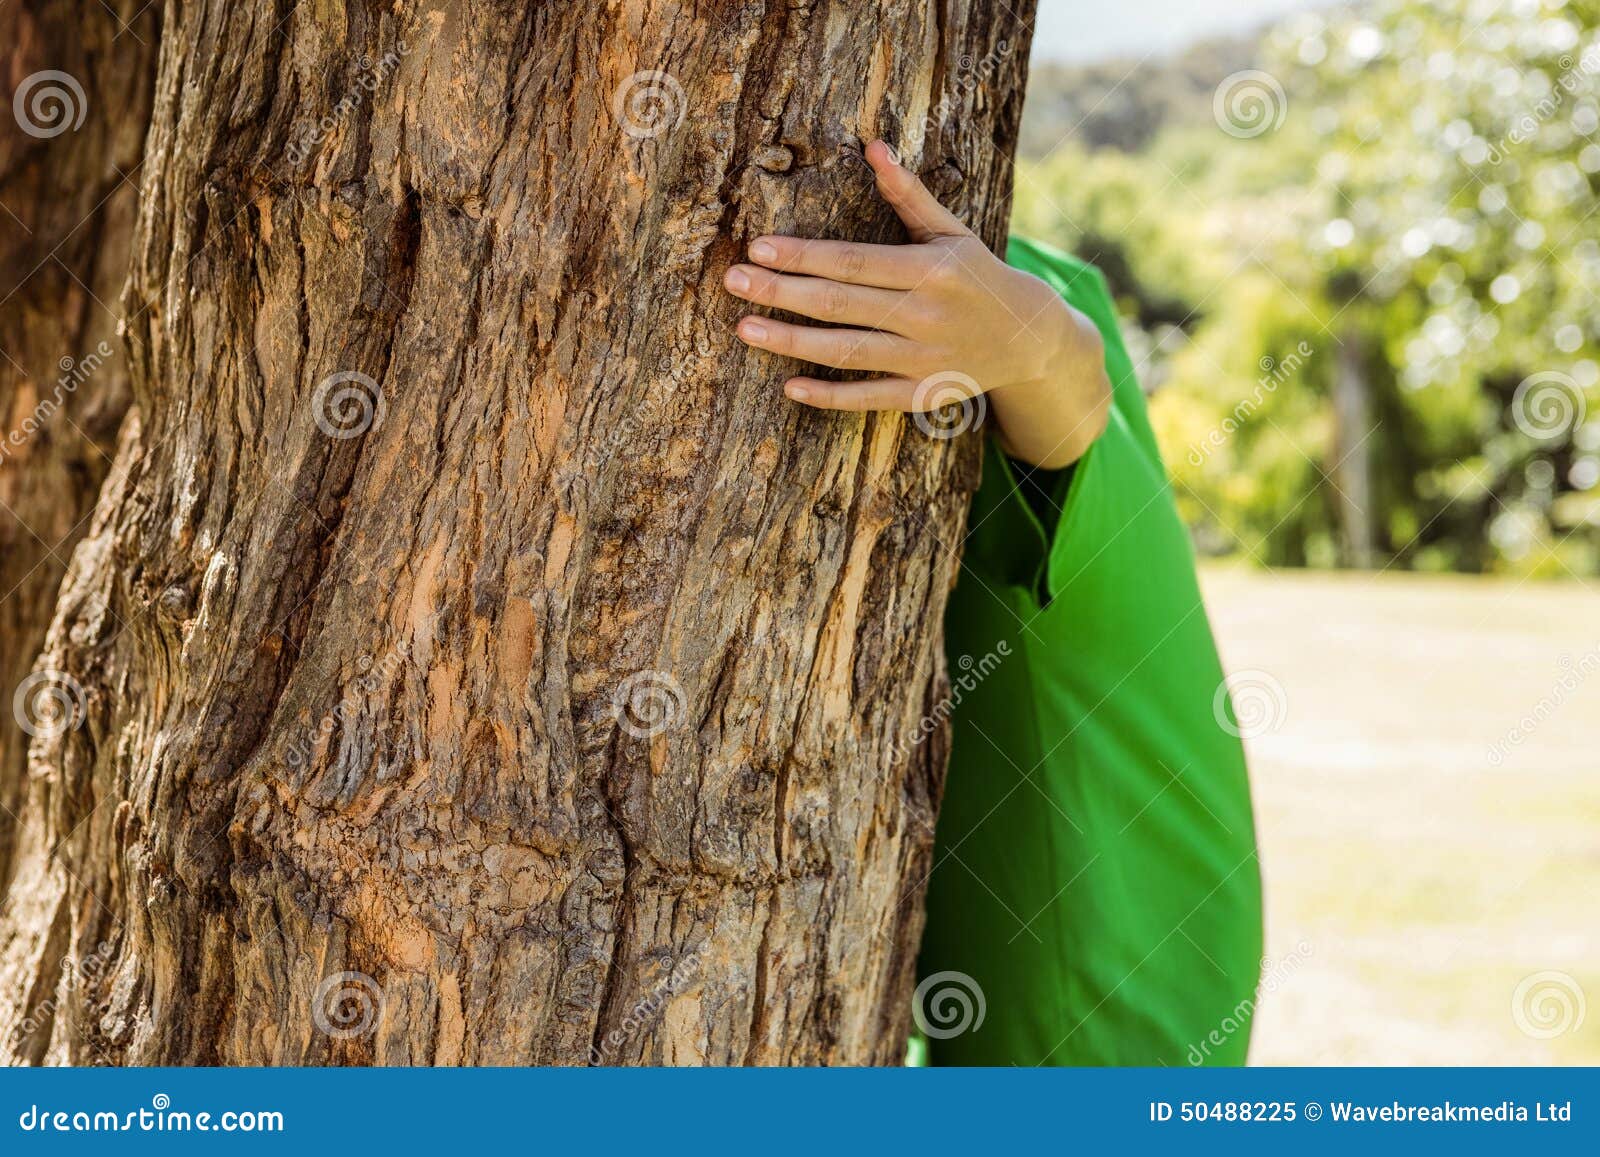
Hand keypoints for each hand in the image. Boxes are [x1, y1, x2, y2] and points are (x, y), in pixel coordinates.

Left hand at [723, 140, 1111, 470]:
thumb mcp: (951, 231)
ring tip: (744, 328)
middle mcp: (924, 315)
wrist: (1027, 338)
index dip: (804, 256)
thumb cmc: (976, 275)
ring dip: (791, 343)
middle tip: (733, 282)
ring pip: (847, 351)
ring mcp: (921, 358)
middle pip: (841, 304)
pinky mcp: (920, 394)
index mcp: (929, 269)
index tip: (759, 249)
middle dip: (782, 293)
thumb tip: (873, 147)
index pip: (854, 261)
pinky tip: (791, 387)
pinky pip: (869, 397)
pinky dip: (830, 395)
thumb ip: (909, 194)